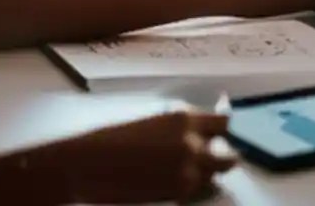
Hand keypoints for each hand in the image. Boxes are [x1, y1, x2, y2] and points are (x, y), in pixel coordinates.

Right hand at [58, 111, 235, 204]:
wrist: (85, 165)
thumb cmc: (111, 139)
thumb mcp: (152, 121)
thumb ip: (181, 126)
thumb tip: (201, 132)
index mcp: (184, 119)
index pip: (225, 123)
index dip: (226, 128)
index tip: (224, 130)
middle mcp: (191, 144)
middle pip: (229, 155)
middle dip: (222, 157)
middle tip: (214, 158)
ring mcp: (187, 173)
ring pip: (215, 177)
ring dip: (207, 175)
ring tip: (187, 172)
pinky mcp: (179, 195)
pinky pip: (199, 193)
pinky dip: (193, 189)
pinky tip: (176, 183)